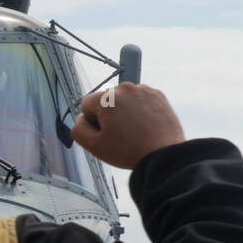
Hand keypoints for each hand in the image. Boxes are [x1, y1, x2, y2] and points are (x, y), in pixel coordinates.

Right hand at [69, 82, 185, 169]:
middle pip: (105, 101)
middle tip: (121, 134)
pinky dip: (140, 110)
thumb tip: (81, 118)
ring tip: (135, 131)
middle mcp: (124, 88)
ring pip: (123, 100)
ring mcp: (143, 90)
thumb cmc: (129, 151)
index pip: (86, 105)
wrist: (164, 154)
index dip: (93, 122)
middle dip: (109, 115)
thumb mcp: (94, 146)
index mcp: (106, 98)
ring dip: (125, 112)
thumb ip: (78, 129)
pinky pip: (140, 100)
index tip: (106, 134)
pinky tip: (145, 126)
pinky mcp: (157, 94)